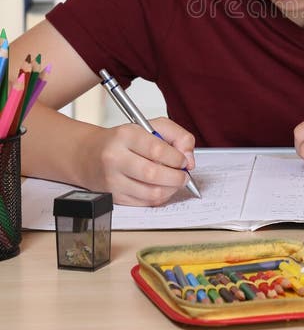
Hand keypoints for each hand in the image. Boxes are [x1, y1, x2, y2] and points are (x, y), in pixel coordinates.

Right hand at [81, 117, 195, 205]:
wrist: (88, 155)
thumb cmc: (123, 140)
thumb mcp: (151, 126)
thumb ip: (177, 136)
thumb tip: (189, 159)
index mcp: (125, 135)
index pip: (157, 150)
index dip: (177, 158)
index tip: (184, 161)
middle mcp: (115, 157)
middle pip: (154, 174)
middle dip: (177, 177)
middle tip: (184, 175)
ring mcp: (112, 180)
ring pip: (151, 192)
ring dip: (171, 190)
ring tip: (175, 182)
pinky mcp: (113, 196)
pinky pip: (144, 203)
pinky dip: (159, 198)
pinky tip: (162, 188)